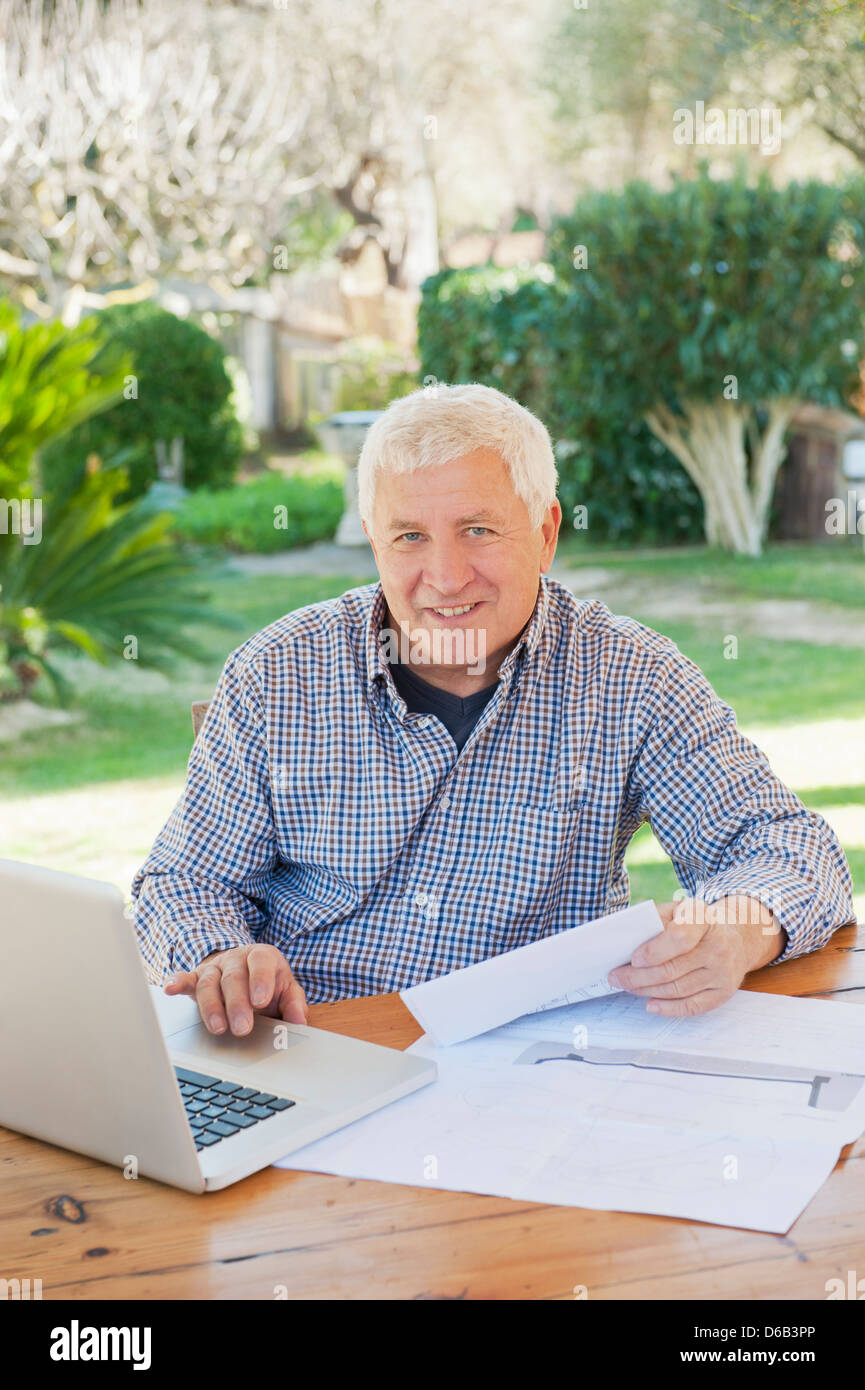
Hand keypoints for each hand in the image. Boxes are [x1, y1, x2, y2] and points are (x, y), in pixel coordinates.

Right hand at [164, 942, 308, 1035]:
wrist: (245, 970)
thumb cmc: (267, 983)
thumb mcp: (286, 989)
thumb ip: (294, 1004)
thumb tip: (299, 1022)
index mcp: (262, 957)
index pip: (261, 962)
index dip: (260, 980)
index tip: (261, 1000)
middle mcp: (236, 959)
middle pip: (233, 978)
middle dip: (237, 1004)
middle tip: (243, 1028)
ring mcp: (214, 968)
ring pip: (209, 983)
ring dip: (212, 1007)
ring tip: (218, 1028)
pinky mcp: (196, 978)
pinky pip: (185, 979)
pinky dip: (177, 982)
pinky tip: (170, 989)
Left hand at [606, 895, 786, 1017]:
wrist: (735, 939)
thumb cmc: (696, 924)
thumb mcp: (678, 910)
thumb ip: (655, 919)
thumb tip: (627, 937)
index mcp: (704, 920)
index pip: (679, 939)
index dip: (654, 951)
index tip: (633, 959)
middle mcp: (718, 948)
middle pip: (673, 969)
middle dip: (638, 977)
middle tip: (616, 977)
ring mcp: (723, 972)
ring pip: (678, 989)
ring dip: (648, 991)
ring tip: (628, 987)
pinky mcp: (724, 992)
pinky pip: (693, 1006)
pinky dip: (669, 1009)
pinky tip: (651, 1004)